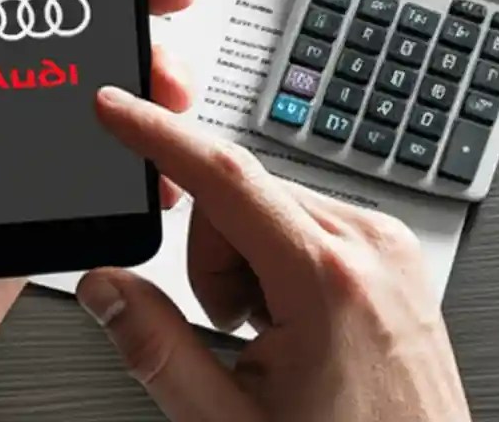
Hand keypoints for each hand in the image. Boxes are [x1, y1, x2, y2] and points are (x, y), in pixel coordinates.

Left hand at [0, 0, 195, 402]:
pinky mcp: (39, 199)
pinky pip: (99, 165)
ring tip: (164, 86)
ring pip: (93, 95)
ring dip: (140, 80)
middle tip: (160, 0)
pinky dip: (139, 155)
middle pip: (61, 36)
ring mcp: (9, 152)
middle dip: (120, 14)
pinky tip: (154, 152)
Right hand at [76, 86, 470, 421]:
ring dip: (247, 263)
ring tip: (274, 336)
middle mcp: (369, 245)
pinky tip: (299, 323)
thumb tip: (104, 286)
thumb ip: (154, 346)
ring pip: (269, 207)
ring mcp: (388, 245)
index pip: (223, 176)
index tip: (116, 108)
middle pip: (239, 197)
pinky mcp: (394, 252)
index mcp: (328, 280)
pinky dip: (281, 262)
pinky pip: (306, 223)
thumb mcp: (227, 419)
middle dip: (212, 257)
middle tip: (234, 329)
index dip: (157, 134)